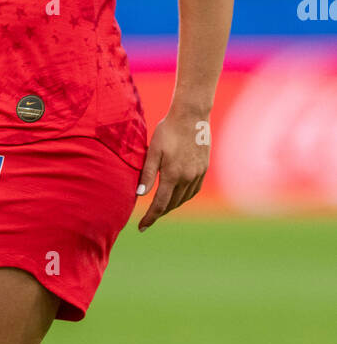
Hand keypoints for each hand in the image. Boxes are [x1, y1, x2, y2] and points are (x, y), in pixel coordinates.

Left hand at [136, 110, 209, 230]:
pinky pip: (193, 190)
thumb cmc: (168, 131)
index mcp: (172, 175)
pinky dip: (184, 197)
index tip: (141, 227)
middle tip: (148, 218)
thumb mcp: (153, 151)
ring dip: (172, 206)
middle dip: (160, 213)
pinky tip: (177, 196)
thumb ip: (147, 174)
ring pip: (184, 199)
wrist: (191, 116)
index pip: (160, 204)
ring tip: (161, 209)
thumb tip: (140, 195)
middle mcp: (187, 178)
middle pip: (172, 204)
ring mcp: (198, 174)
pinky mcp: (204, 168)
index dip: (150, 218)